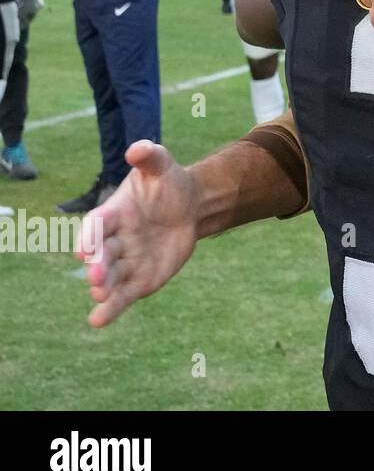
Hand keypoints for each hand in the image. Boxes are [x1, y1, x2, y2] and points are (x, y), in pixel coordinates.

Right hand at [76, 141, 200, 327]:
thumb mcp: (161, 164)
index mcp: (113, 213)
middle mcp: (114, 241)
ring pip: (110, 278)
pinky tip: (98, 321)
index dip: (90, 236)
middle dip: (97, 265)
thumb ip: (149, 155)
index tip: (84, 248)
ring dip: (103, 287)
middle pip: (101, 255)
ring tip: (100, 294)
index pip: (96, 226)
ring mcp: (125, 262)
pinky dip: (110, 308)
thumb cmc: (168, 183)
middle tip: (96, 276)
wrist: (191, 206)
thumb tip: (137, 149)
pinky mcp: (139, 279)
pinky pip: (123, 296)